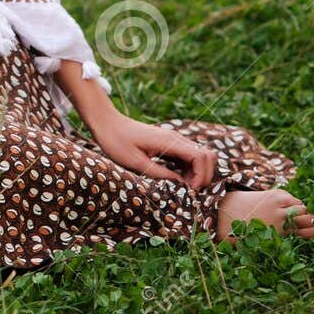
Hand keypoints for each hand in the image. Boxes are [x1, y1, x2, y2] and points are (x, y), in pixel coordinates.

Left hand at [87, 111, 215, 189]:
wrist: (106, 122)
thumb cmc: (116, 141)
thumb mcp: (135, 162)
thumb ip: (160, 173)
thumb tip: (181, 185)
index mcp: (169, 141)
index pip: (201, 156)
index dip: (202, 175)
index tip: (191, 190)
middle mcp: (176, 138)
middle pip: (207, 156)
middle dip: (204, 175)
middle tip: (189, 191)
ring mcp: (174, 140)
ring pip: (200, 156)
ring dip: (197, 173)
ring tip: (182, 187)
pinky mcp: (169, 143)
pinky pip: (188, 157)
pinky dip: (188, 169)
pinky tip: (176, 179)